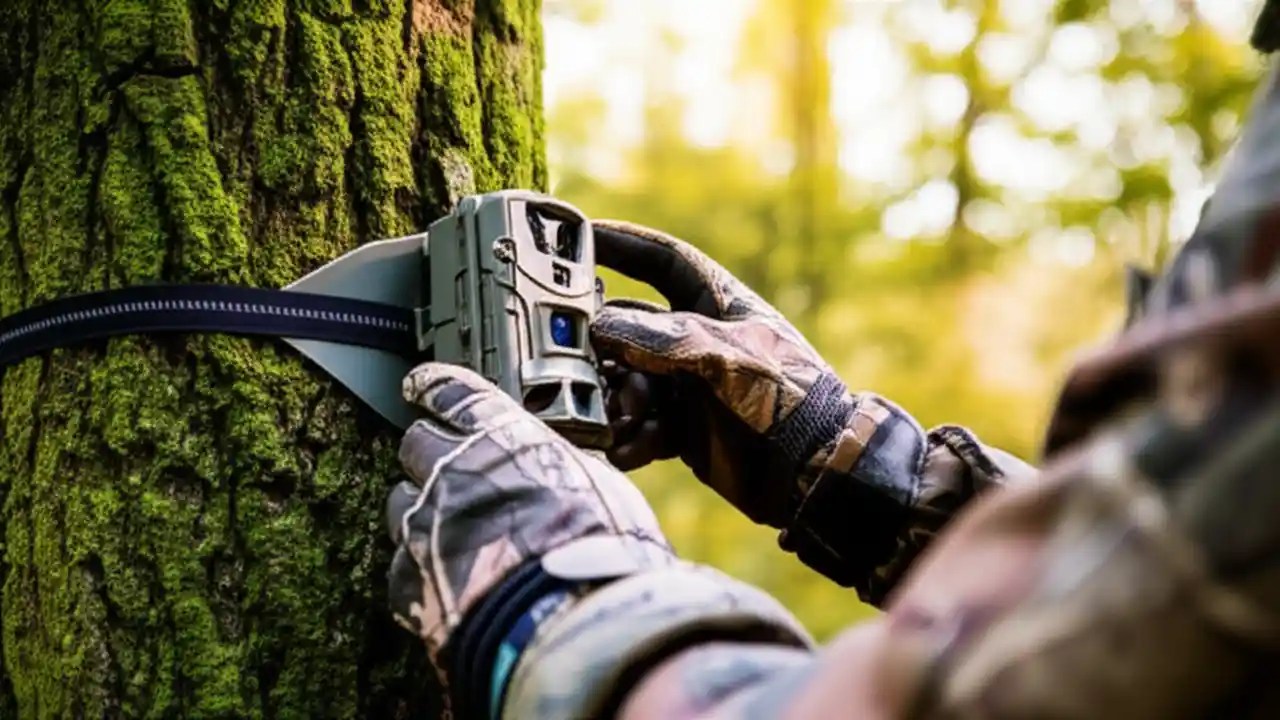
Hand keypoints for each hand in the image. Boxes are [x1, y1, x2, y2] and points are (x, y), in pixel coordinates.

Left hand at [385, 362, 673, 667]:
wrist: (569, 622)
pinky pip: (401, 566)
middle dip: (428, 454)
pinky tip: (449, 584)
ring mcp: (424, 526)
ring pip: (400, 504)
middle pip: (415, 445)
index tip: (420, 386)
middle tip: (449, 471)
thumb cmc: (600, 552)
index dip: (433, 387)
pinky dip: (421, 572)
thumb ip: (564, 468)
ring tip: (453, 537)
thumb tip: (564, 470)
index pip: (453, 393)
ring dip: (422, 513)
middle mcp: (454, 472)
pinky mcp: (407, 582)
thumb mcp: (601, 486)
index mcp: (503, 438)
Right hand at [591, 220, 860, 528]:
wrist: (815, 474)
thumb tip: (603, 329)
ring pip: (625, 380)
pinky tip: (628, 448)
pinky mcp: (682, 428)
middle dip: (601, 348)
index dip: (621, 244)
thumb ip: (664, 340)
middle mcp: (695, 340)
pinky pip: (636, 424)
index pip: (661, 260)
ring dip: (613, 400)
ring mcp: (687, 385)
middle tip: (578, 363)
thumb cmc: (787, 400)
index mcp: (716, 304)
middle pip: (626, 329)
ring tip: (619, 419)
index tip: (579, 234)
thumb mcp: (727, 358)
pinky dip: (627, 437)